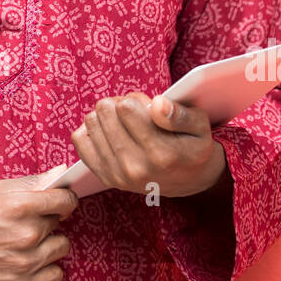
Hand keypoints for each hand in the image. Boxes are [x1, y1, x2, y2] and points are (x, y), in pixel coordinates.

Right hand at [0, 166, 78, 280]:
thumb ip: (27, 183)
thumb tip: (57, 175)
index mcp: (19, 206)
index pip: (65, 201)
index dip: (63, 199)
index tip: (59, 201)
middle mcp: (27, 235)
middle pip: (59, 223)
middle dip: (46, 220)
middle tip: (25, 222)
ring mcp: (25, 263)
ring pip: (61, 248)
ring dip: (48, 243)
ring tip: (26, 242)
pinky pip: (55, 275)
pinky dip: (47, 268)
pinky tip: (29, 260)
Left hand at [71, 92, 227, 198]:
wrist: (188, 181)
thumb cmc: (193, 146)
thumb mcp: (200, 127)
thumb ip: (180, 114)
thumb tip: (157, 104)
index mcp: (161, 153)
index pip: (126, 107)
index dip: (136, 99)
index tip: (148, 107)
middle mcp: (136, 167)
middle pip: (105, 111)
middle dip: (120, 104)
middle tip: (136, 113)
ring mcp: (117, 174)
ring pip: (91, 122)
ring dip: (107, 116)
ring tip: (126, 123)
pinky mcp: (105, 177)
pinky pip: (80, 139)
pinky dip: (92, 130)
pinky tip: (110, 132)